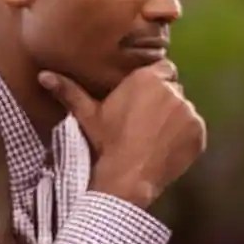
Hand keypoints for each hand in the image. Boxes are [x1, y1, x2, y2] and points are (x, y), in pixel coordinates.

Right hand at [39, 60, 204, 209]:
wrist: (129, 175)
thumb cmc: (107, 142)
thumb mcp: (88, 115)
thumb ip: (69, 91)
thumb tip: (44, 75)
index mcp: (148, 79)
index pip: (164, 68)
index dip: (156, 81)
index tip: (145, 96)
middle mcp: (172, 91)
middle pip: (174, 89)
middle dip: (164, 100)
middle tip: (146, 120)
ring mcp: (188, 111)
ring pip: (184, 109)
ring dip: (174, 119)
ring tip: (154, 136)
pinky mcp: (199, 131)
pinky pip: (194, 129)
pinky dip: (185, 136)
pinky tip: (166, 147)